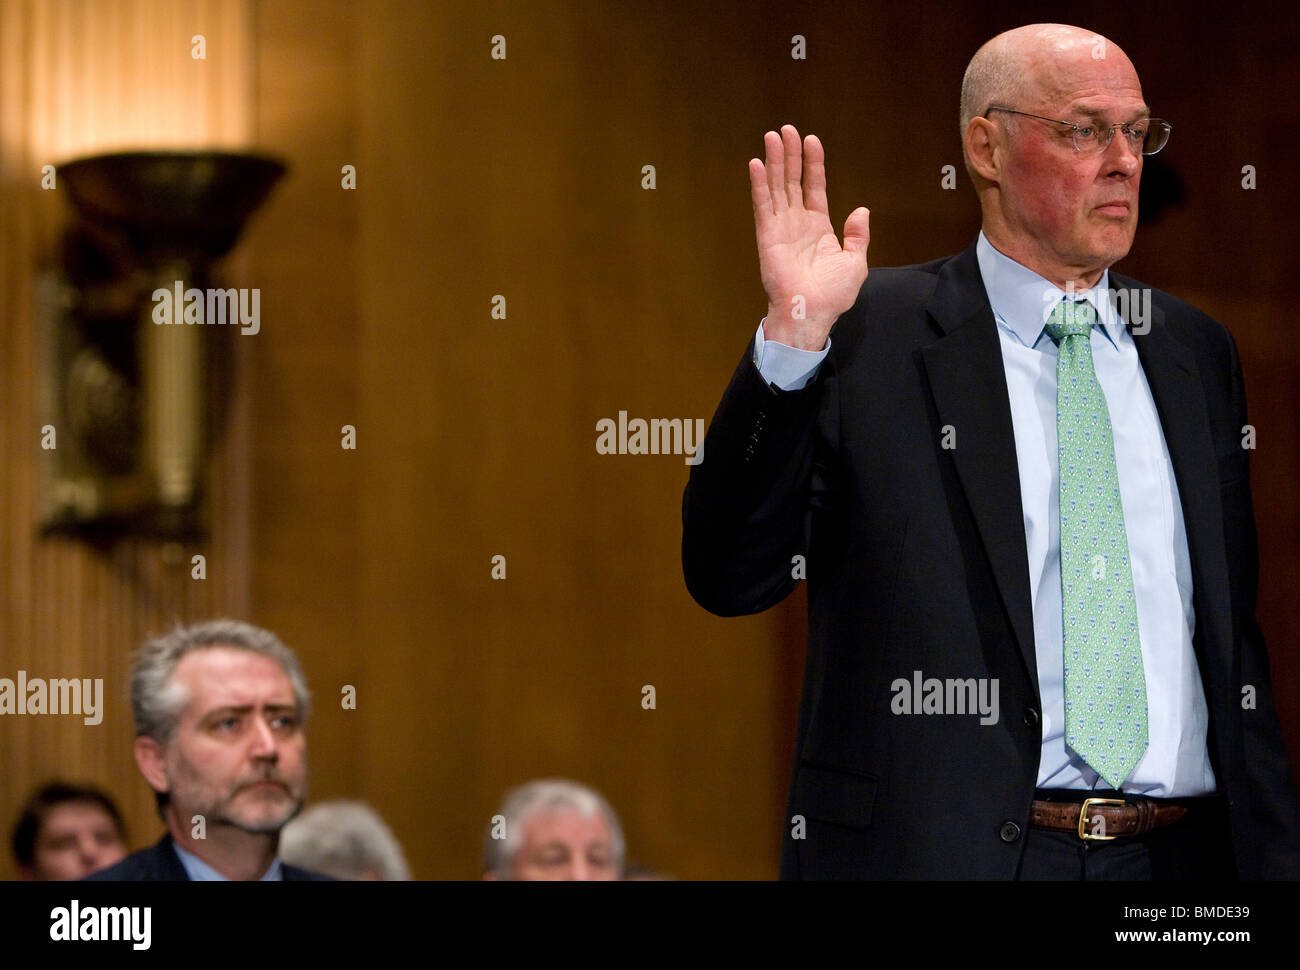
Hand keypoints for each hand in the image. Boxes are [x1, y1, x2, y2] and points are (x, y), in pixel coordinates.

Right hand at [749, 124, 869, 350]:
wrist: (811, 311)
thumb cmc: (833, 294)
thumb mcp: (856, 262)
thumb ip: (858, 235)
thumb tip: (861, 211)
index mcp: (818, 227)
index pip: (814, 187)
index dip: (813, 163)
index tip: (811, 140)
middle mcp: (797, 223)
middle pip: (792, 180)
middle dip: (790, 154)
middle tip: (786, 129)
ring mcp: (781, 227)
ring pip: (776, 186)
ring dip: (774, 161)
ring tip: (772, 136)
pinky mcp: (767, 235)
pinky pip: (762, 204)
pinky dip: (759, 184)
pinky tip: (756, 163)